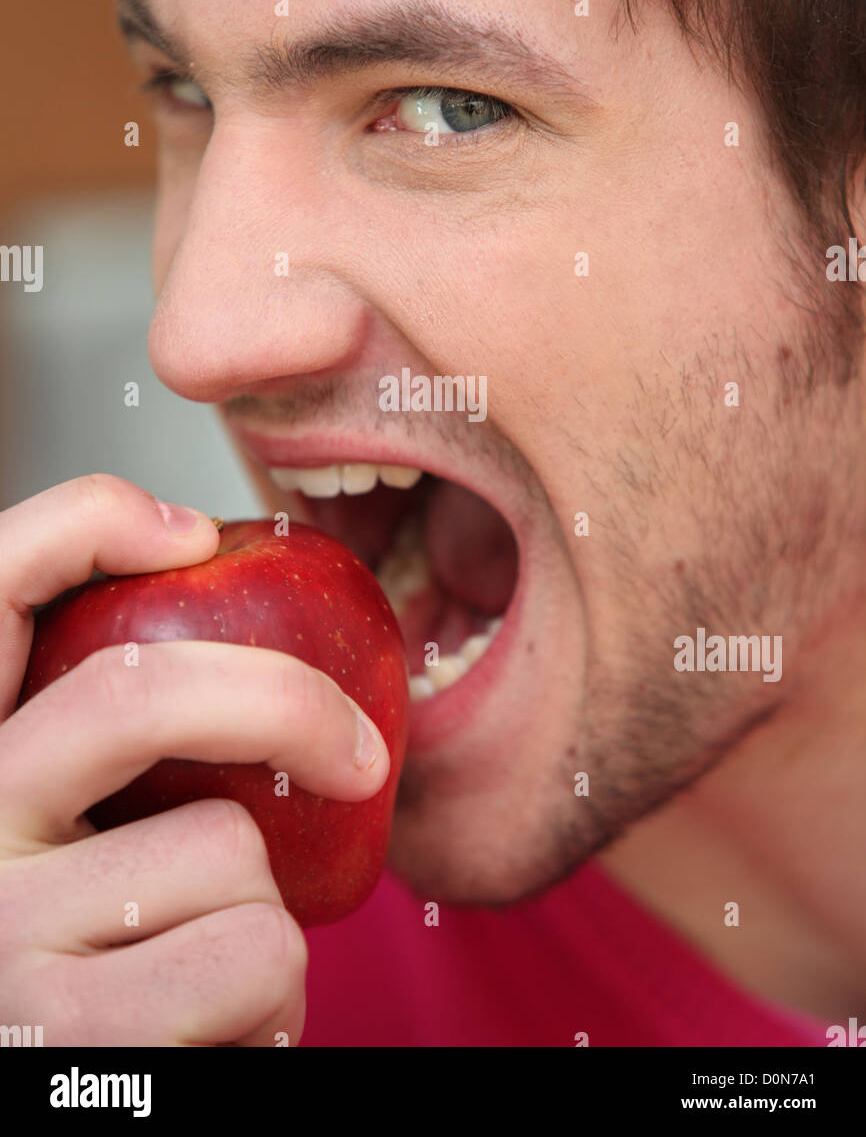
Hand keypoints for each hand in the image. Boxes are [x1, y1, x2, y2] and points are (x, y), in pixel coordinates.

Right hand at [0, 475, 388, 1045]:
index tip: (193, 533)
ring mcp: (1, 931)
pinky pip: (250, 953)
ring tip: (214, 973)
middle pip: (138, 694)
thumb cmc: (93, 972)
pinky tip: (220, 1035)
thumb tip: (246, 652)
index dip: (85, 523)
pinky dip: (276, 1000)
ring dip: (269, 918)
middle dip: (285, 702)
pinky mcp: (63, 1035)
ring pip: (227, 851)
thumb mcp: (77, 849)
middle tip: (360, 749)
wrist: (65, 1101)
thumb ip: (120, 768)